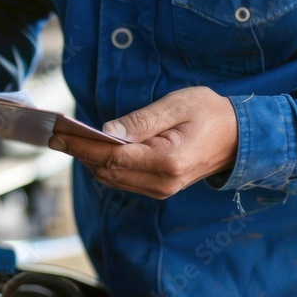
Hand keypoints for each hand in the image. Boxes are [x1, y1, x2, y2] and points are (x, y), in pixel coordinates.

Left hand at [48, 87, 237, 198]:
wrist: (241, 137)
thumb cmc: (211, 114)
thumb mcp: (177, 106)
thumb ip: (142, 121)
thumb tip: (107, 131)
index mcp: (167, 161)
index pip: (111, 157)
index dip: (81, 146)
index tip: (57, 135)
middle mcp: (162, 182)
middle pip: (107, 171)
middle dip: (79, 153)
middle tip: (56, 134)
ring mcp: (161, 190)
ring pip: (112, 179)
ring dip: (89, 161)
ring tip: (68, 140)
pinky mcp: (159, 188)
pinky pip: (123, 180)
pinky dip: (104, 166)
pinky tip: (92, 150)